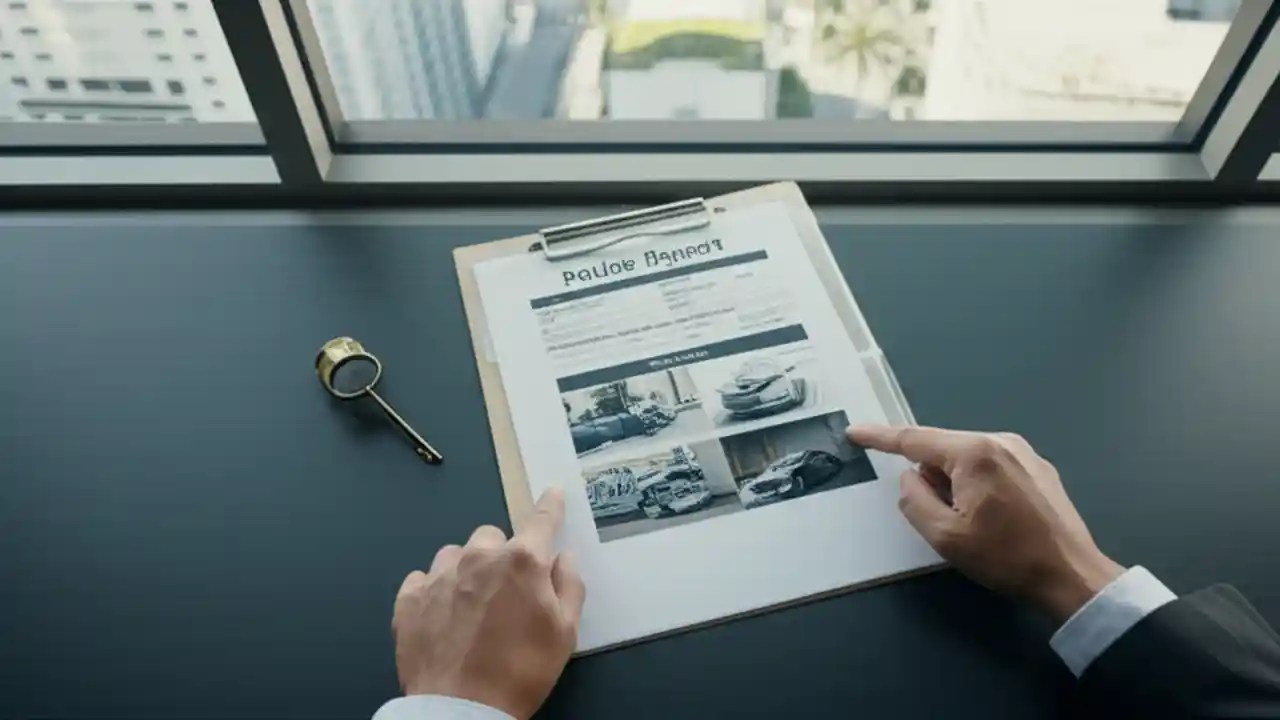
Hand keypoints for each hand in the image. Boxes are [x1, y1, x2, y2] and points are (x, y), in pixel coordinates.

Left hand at [391, 488, 585, 719]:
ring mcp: (439, 575)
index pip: (542, 519)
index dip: (551, 505)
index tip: (553, 494)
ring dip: (466, 571)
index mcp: (522, 561)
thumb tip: (563, 556)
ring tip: (471, 608)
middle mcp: (478, 556)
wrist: (461, 710)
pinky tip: (443, 617)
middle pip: (492, 536)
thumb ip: (569, 585)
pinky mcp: (409, 598)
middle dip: (501, 555)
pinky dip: (435, 591)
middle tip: (507, 593)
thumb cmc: (522, 671)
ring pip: (455, 555)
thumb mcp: (565, 633)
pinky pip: (424, 579)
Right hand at [849, 425, 1122, 622]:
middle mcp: (1000, 441)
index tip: (855, 433)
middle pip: (943, 449)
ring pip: (968, 458)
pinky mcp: (1039, 468)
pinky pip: (992, 465)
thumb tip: (910, 478)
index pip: (914, 439)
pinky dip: (978, 484)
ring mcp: (1024, 452)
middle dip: (932, 477)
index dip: (880, 437)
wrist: (1071, 576)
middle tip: (943, 519)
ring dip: (956, 483)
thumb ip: (914, 500)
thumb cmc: (1006, 557)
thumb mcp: (945, 536)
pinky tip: (994, 517)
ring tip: (974, 523)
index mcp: (974, 453)